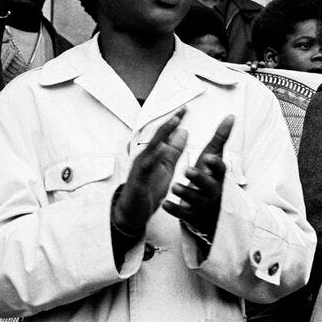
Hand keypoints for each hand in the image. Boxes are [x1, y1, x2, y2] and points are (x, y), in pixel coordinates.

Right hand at [113, 109, 187, 237]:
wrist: (134, 212)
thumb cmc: (149, 188)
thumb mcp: (166, 167)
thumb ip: (173, 151)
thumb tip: (183, 132)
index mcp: (152, 153)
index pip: (163, 134)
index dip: (174, 121)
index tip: (186, 109)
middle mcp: (144, 156)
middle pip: (157, 136)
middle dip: (170, 122)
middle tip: (183, 110)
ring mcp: (140, 167)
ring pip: (151, 147)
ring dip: (162, 134)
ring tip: (174, 122)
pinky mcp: (138, 179)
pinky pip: (146, 165)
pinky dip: (154, 155)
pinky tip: (162, 148)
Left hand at [163, 115, 233, 238]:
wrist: (213, 210)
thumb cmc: (211, 177)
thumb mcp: (215, 158)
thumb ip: (221, 138)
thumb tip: (231, 116)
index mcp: (217, 175)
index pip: (220, 169)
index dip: (215, 164)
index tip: (208, 158)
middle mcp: (213, 190)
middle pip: (208, 185)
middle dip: (198, 178)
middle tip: (187, 170)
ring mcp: (203, 204)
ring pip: (195, 200)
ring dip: (185, 193)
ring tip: (174, 186)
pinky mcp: (193, 216)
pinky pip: (184, 214)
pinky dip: (175, 210)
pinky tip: (165, 204)